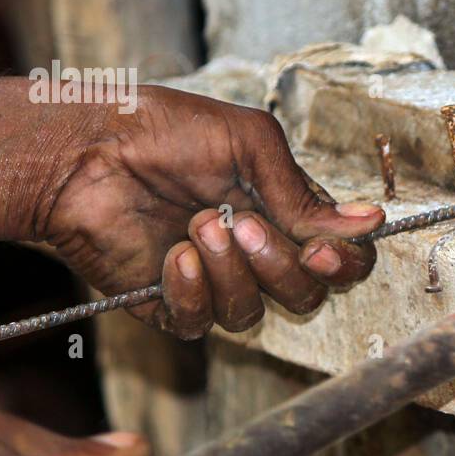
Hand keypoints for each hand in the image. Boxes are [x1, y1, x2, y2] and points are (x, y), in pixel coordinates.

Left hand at [42, 84, 384, 337]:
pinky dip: (192, 290)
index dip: (343, 262)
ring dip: (232, 271)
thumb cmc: (164, 131)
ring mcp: (214, 282)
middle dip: (281, 264)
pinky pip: (202, 324)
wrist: (84, 151)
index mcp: (285, 213)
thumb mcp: (249, 143)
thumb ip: (304, 193)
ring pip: (255, 315)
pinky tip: (172, 256)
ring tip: (196, 226)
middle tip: (244, 223)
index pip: (341, 258)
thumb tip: (371, 221)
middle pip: (306, 294)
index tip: (320, 246)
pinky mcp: (170, 304)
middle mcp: (256, 254)